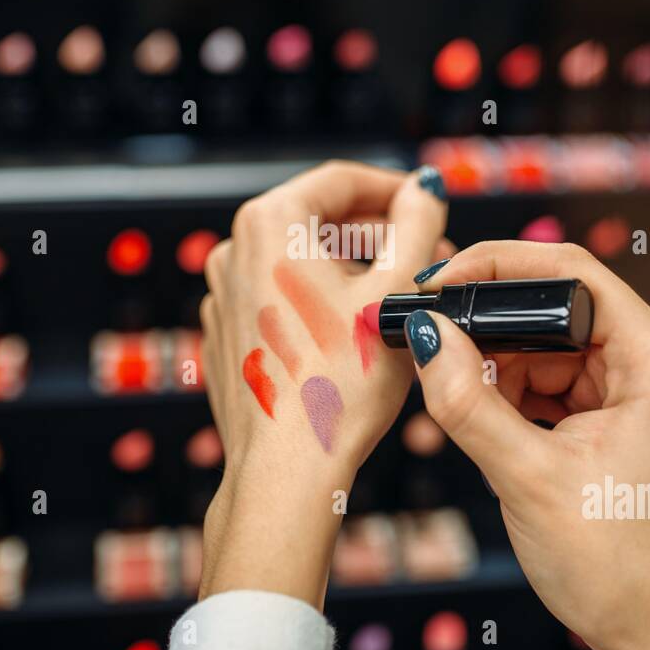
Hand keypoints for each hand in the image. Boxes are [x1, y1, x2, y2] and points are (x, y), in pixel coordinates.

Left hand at [198, 161, 448, 608]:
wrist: (286, 469)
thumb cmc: (341, 386)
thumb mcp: (399, 292)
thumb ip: (417, 223)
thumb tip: (424, 188)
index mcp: (268, 224)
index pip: (340, 180)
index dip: (394, 188)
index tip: (427, 205)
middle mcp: (233, 251)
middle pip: (317, 219)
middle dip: (375, 233)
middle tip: (424, 257)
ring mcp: (222, 296)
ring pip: (298, 261)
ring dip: (349, 269)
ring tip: (396, 300)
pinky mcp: (225, 335)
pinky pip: (278, 299)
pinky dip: (317, 302)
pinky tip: (353, 336)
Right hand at [408, 241, 649, 649]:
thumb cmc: (613, 563)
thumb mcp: (526, 477)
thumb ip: (467, 402)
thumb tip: (424, 334)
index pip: (573, 274)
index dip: (498, 266)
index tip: (437, 283)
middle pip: (557, 306)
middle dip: (489, 325)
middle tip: (431, 341)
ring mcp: (637, 390)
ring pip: (548, 344)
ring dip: (498, 365)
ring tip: (462, 402)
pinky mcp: (617, 416)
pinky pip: (552, 381)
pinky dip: (512, 393)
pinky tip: (485, 419)